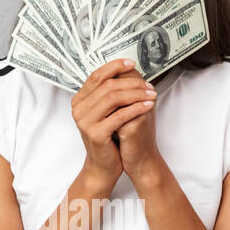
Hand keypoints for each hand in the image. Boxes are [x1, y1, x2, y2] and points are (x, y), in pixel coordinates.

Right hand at [70, 58, 156, 189]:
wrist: (104, 166)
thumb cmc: (108, 138)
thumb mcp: (107, 112)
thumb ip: (109, 93)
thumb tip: (127, 69)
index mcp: (79, 101)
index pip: (96, 76)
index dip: (114, 66)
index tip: (131, 63)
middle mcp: (78, 109)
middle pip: (107, 85)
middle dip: (131, 83)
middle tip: (149, 85)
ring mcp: (85, 122)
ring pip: (113, 98)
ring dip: (136, 94)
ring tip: (151, 94)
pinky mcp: (95, 134)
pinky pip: (120, 115)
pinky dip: (137, 108)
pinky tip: (149, 106)